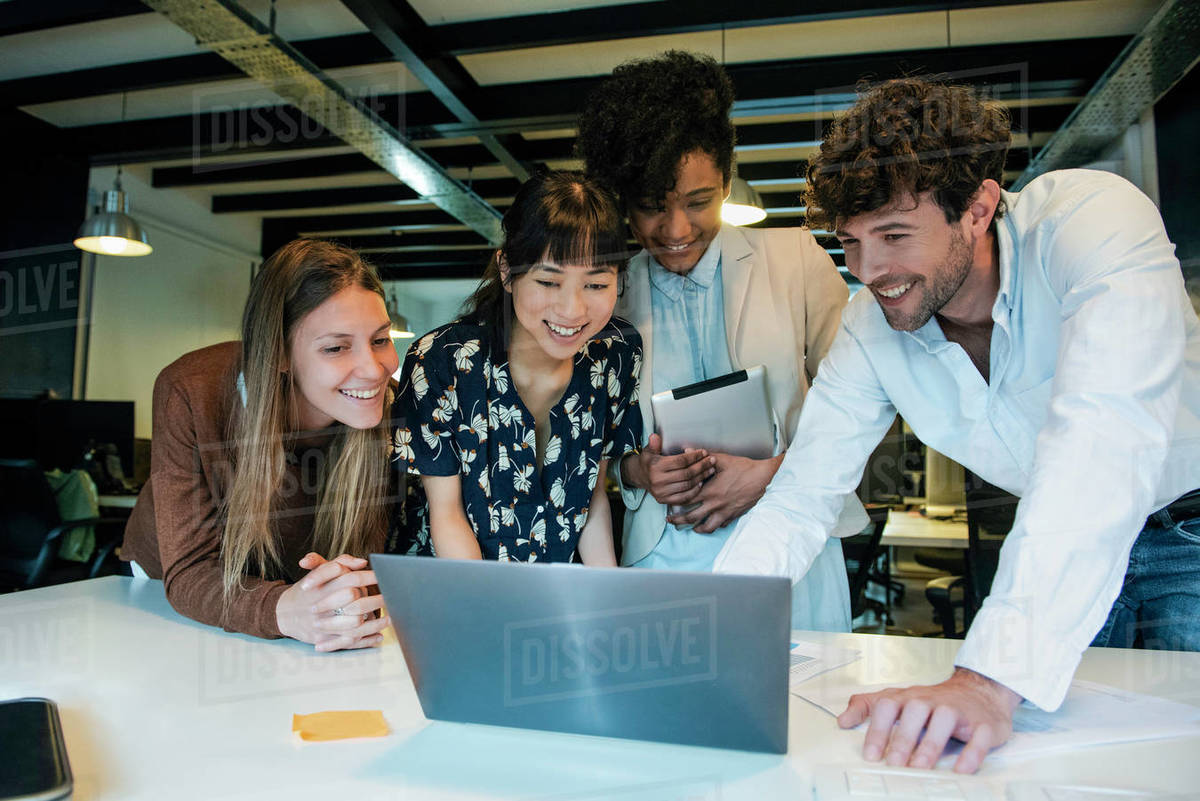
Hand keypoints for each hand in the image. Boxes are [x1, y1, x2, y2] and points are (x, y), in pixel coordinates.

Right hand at [276, 553, 389, 651]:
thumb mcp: (319, 572)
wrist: (283, 613)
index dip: (369, 576)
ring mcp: (320, 622)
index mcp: (321, 584)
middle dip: (374, 598)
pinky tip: (379, 636)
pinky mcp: (322, 638)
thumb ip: (340, 562)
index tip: (384, 577)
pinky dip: (365, 640)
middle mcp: (320, 603)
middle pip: (352, 598)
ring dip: (374, 622)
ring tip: (390, 618)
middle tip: (390, 597)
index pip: (348, 577)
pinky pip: (347, 641)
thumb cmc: (307, 590)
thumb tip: (362, 562)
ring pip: (352, 623)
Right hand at [621, 433, 714, 506]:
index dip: (694, 456)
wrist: (640, 477)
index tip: (704, 452)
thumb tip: (655, 436)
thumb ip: (654, 444)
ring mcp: (661, 492)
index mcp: (655, 466)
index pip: (680, 461)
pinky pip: (683, 497)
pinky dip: (694, 491)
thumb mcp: (649, 451)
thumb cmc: (649, 462)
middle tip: (711, 461)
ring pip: (687, 485)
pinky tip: (701, 483)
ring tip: (710, 470)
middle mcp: (658, 481)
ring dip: (701, 477)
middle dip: (701, 466)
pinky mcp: (664, 500)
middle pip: (686, 474)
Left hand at [667, 451, 783, 532]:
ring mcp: (725, 512)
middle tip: (671, 522)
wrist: (762, 477)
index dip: (674, 504)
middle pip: (692, 517)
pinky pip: (721, 525)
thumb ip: (701, 458)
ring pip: (707, 526)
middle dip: (679, 521)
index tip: (668, 505)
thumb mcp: (721, 459)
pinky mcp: (734, 515)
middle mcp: (715, 504)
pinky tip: (711, 524)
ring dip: (697, 528)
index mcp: (709, 491)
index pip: (686, 501)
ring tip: (692, 528)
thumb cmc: (742, 467)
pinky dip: (714, 526)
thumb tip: (686, 451)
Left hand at [837, 668, 1022, 773]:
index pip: (888, 706)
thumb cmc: (932, 701)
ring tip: (920, 767)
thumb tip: (842, 720)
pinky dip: (972, 753)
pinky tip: (961, 770)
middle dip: (903, 738)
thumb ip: (868, 707)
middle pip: (915, 711)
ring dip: (931, 744)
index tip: (870, 754)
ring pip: (944, 719)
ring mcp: (958, 710)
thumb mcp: (898, 699)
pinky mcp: (983, 725)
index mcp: (909, 697)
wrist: (979, 690)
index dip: (878, 729)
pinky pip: (979, 737)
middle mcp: (932, 701)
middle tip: (893, 763)